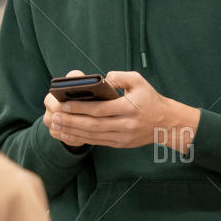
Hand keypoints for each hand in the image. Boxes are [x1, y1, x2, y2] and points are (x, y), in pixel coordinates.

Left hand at [49, 69, 200, 151]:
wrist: (166, 123)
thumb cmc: (150, 99)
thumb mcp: (139, 81)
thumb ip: (120, 76)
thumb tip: (103, 78)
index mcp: (129, 108)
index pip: (100, 109)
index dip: (81, 108)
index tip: (65, 104)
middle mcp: (125, 124)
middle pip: (93, 125)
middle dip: (71, 121)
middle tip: (54, 117)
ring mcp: (122, 137)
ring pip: (93, 135)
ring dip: (72, 131)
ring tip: (56, 125)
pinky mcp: (120, 144)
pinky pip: (97, 142)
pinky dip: (81, 138)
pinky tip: (68, 134)